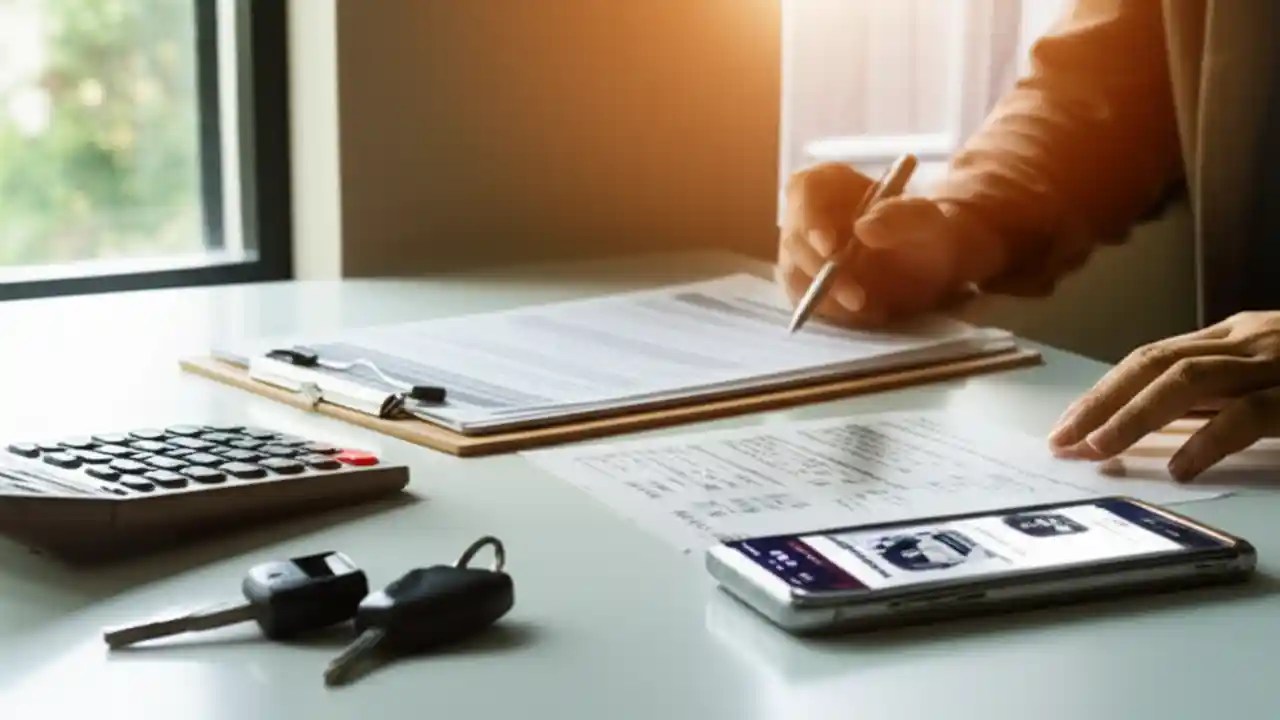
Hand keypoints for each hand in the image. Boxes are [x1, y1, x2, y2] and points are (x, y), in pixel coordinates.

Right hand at [775, 162, 974, 326]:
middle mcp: (807, 213)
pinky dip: (828, 309)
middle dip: (820, 270)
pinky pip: (803, 297)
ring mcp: (802, 248)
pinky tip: (859, 313)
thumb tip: (863, 228)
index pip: (804, 189)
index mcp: (830, 183)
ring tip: (864, 307)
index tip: (829, 248)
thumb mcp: (926, 220)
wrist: (927, 267)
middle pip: (795, 237)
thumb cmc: (924, 233)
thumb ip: (901, 216)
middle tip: (855, 297)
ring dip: (825, 295)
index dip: (810, 216)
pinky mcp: (804, 279)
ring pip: (795, 271)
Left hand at [1049, 312, 1279, 480]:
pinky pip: (1248, 413)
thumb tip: (1148, 422)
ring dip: (1134, 415)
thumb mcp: (1263, 375)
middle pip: (1154, 363)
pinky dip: (1207, 440)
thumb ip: (1214, 393)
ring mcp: (1272, 363)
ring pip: (1187, 379)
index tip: (1066, 425)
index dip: (1103, 392)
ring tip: (1098, 449)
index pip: (1150, 359)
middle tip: (1062, 439)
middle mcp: (1244, 341)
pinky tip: (1180, 467)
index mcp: (1231, 338)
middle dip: (1101, 401)